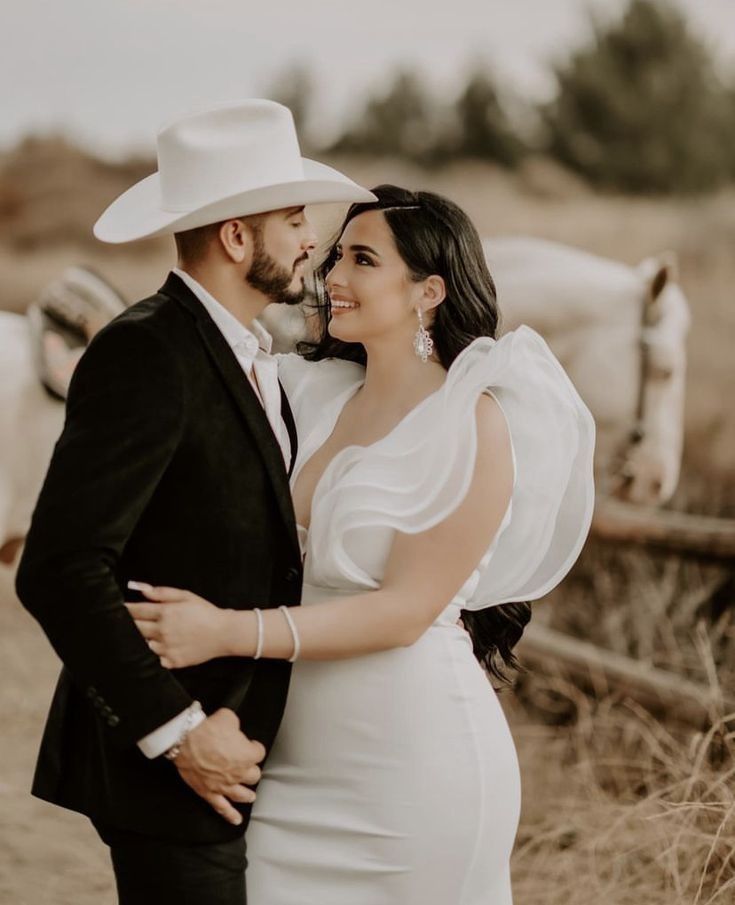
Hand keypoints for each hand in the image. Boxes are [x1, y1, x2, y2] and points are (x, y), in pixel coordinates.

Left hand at [125, 583, 229, 667]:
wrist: (224, 633)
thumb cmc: (205, 612)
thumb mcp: (185, 596)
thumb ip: (161, 592)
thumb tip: (139, 587)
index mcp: (165, 612)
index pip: (135, 611)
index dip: (125, 609)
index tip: (120, 608)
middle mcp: (163, 631)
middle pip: (134, 628)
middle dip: (129, 624)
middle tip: (127, 622)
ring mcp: (167, 648)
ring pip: (142, 645)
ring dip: (141, 639)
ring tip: (148, 634)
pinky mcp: (172, 661)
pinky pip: (154, 659)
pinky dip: (154, 653)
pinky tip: (160, 647)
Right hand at [174, 708, 265, 825]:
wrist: (185, 740)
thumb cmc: (207, 728)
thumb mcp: (229, 717)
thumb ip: (236, 726)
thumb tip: (233, 728)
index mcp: (247, 755)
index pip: (259, 753)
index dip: (255, 748)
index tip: (251, 745)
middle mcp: (239, 773)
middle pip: (253, 775)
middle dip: (251, 769)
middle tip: (248, 766)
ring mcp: (224, 785)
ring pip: (242, 794)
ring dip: (247, 794)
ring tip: (250, 795)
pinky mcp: (209, 792)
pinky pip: (222, 808)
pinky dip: (229, 815)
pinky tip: (236, 820)